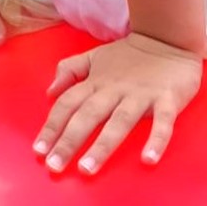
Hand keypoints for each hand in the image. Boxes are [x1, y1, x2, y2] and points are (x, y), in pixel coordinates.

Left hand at [33, 33, 201, 175]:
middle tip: (54, 166)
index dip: (52, 126)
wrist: (169, 36)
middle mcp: (115, 89)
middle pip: (88, 115)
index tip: (38, 150)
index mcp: (96, 81)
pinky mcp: (168, 99)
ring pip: (119, 122)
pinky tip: (148, 160)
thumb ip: (70, 70)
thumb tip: (49, 92)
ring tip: (87, 169)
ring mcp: (141, 95)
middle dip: (69, 141)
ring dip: (102, 145)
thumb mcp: (95, 57)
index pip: (68, 104)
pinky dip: (156, 140)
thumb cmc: (130, 55)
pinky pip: (163, 123)